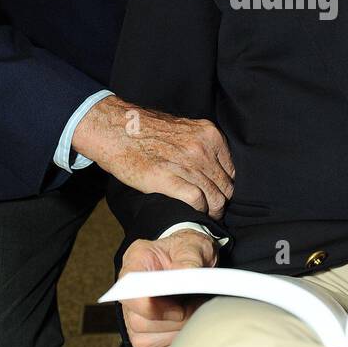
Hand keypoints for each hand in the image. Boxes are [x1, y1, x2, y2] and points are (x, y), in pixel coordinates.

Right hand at [72, 95, 233, 216]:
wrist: (117, 131)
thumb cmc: (145, 131)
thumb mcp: (183, 130)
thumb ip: (201, 146)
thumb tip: (213, 169)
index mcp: (209, 135)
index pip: (231, 170)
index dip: (225, 185)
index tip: (218, 193)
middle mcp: (203, 149)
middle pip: (226, 186)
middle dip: (221, 201)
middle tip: (214, 210)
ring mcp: (188, 165)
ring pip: (215, 198)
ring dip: (212, 211)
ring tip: (206, 216)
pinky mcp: (171, 180)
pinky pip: (198, 202)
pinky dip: (198, 211)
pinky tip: (193, 213)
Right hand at [119, 228, 216, 346]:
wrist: (192, 260)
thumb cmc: (188, 251)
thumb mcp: (193, 246)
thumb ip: (189, 258)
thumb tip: (185, 275)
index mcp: (135, 265)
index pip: (128, 293)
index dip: (152, 306)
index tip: (179, 307)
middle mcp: (130, 293)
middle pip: (138, 323)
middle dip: (173, 321)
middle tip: (197, 308)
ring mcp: (134, 316)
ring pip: (144, 341)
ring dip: (175, 333)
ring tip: (193, 314)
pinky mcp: (144, 334)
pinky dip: (172, 345)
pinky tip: (185, 328)